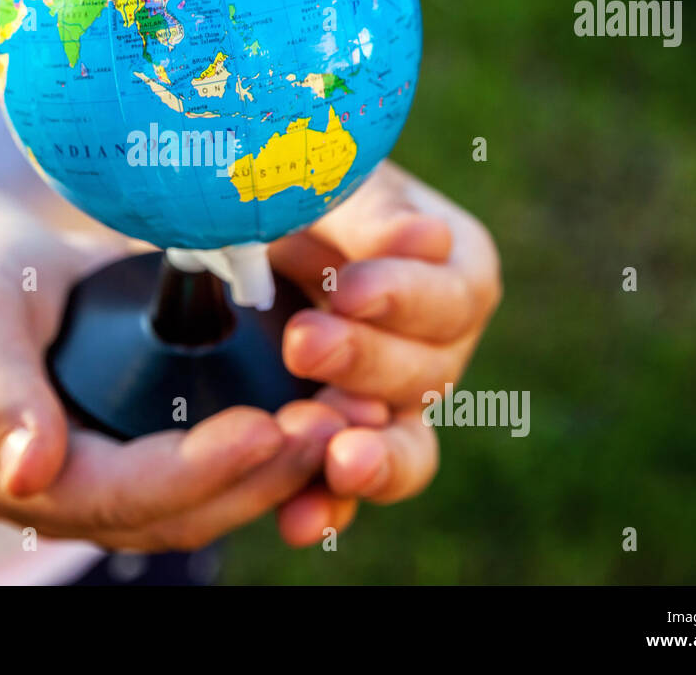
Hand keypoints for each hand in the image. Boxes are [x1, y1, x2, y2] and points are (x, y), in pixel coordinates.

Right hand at [0, 208, 347, 550]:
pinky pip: (213, 473)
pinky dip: (269, 452)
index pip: (122, 495)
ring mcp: (108, 480)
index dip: (198, 471)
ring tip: (346, 421)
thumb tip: (28, 471)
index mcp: (16, 475)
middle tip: (332, 425)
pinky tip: (321, 412)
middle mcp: (68, 496)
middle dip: (260, 476)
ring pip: (206, 503)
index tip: (267, 427)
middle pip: (178, 512)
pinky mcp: (142, 452)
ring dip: (279, 471)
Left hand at [269, 162, 501, 544]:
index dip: (406, 297)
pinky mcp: (347, 447)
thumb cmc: (299, 184)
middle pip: (428, 370)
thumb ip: (373, 210)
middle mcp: (438, 344)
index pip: (453, 292)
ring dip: (373, 454)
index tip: (350, 289)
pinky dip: (327, 505)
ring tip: (336, 457)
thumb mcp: (334, 177)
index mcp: (453, 268)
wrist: (241, 231)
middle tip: (301, 343)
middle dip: (366, 361)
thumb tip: (423, 241)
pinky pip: (346, 487)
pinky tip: (301, 519)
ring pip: (406, 444)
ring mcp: (397, 405)